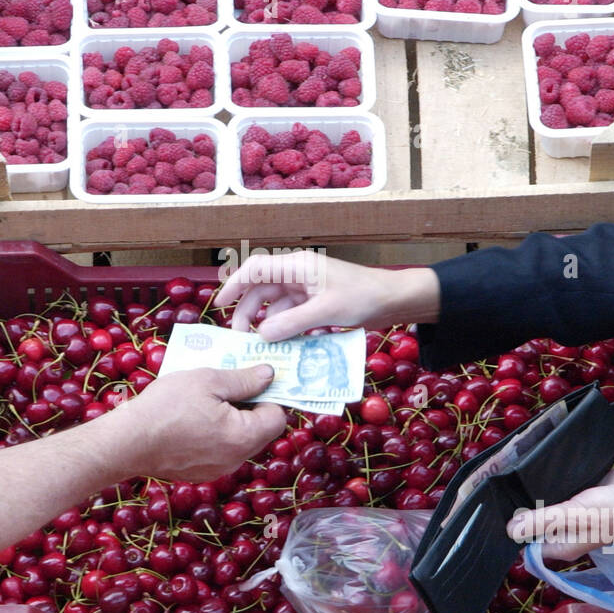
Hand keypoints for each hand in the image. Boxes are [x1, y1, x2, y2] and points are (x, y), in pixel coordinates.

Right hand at [114, 364, 286, 481]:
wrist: (126, 442)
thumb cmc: (166, 407)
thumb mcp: (207, 380)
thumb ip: (244, 379)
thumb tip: (269, 374)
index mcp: (244, 437)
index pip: (278, 417)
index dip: (270, 395)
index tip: (253, 378)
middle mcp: (236, 460)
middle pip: (259, 430)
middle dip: (249, 405)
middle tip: (228, 383)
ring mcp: (217, 470)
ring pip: (238, 440)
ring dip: (230, 419)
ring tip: (207, 398)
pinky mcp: (199, 473)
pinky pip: (218, 450)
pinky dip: (213, 434)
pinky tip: (192, 418)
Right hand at [215, 251, 439, 340]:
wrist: (393, 301)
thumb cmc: (362, 297)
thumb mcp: (326, 311)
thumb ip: (292, 323)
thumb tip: (262, 336)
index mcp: (298, 265)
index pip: (256, 269)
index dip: (235, 284)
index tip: (220, 305)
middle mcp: (297, 274)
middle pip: (261, 290)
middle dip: (248, 313)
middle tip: (240, 339)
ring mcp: (305, 289)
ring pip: (275, 306)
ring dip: (267, 325)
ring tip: (262, 347)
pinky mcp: (314, 304)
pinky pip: (291, 316)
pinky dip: (286, 330)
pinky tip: (286, 346)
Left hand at [505, 466, 613, 561]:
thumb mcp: (575, 516)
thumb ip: (543, 521)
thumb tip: (510, 530)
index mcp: (562, 544)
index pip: (528, 543)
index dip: (514, 531)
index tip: (497, 514)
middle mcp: (565, 531)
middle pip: (535, 524)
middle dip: (521, 511)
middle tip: (500, 490)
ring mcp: (573, 513)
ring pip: (546, 506)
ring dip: (534, 496)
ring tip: (513, 476)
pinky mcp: (580, 494)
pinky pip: (558, 491)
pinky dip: (550, 483)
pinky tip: (536, 470)